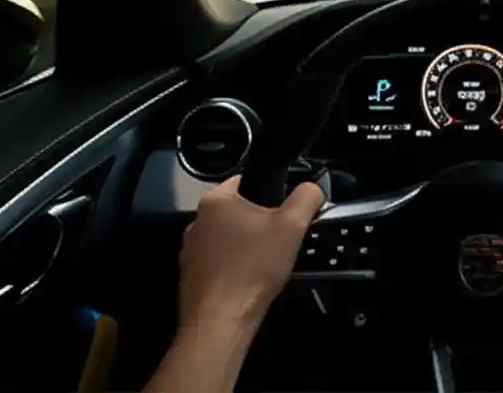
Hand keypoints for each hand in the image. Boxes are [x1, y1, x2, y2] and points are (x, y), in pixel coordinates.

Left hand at [178, 177, 324, 329]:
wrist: (220, 321)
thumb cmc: (255, 267)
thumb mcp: (292, 226)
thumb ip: (306, 198)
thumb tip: (312, 188)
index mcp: (215, 200)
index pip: (245, 181)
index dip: (271, 193)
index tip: (285, 213)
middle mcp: (196, 220)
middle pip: (237, 212)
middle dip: (258, 224)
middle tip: (280, 241)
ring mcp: (189, 250)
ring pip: (227, 239)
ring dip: (244, 247)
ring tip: (265, 265)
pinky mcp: (189, 275)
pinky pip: (217, 263)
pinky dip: (232, 268)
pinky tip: (247, 283)